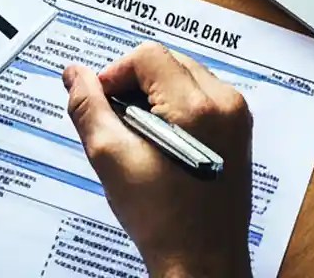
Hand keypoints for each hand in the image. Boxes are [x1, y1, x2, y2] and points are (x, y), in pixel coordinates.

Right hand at [63, 43, 253, 277]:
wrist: (201, 260)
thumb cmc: (162, 219)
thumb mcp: (111, 158)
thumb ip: (88, 108)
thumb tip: (75, 74)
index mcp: (196, 107)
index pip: (148, 56)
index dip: (116, 73)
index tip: (102, 102)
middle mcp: (225, 104)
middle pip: (168, 62)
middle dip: (135, 82)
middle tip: (116, 119)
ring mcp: (236, 117)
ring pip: (185, 77)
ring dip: (155, 94)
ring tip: (137, 135)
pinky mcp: (239, 131)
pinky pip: (202, 97)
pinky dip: (175, 107)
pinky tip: (159, 142)